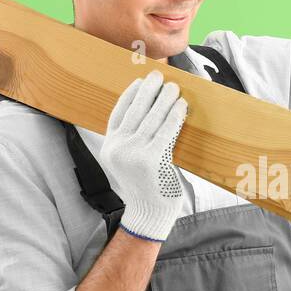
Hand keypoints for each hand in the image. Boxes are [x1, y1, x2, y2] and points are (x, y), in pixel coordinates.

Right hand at [99, 69, 188, 242]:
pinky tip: (181, 107)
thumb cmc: (145, 185)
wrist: (148, 214)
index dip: (130, 94)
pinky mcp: (152, 160)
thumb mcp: (128, 161)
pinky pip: (166, 130)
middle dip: (149, 90)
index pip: (118, 112)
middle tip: (159, 76)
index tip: (140, 81)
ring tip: (174, 88)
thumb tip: (148, 110)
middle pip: (135, 110)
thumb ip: (131, 140)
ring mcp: (134, 154)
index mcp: (109, 146)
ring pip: (152, 117)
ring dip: (164, 99)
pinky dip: (175, 116)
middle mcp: (118, 148)